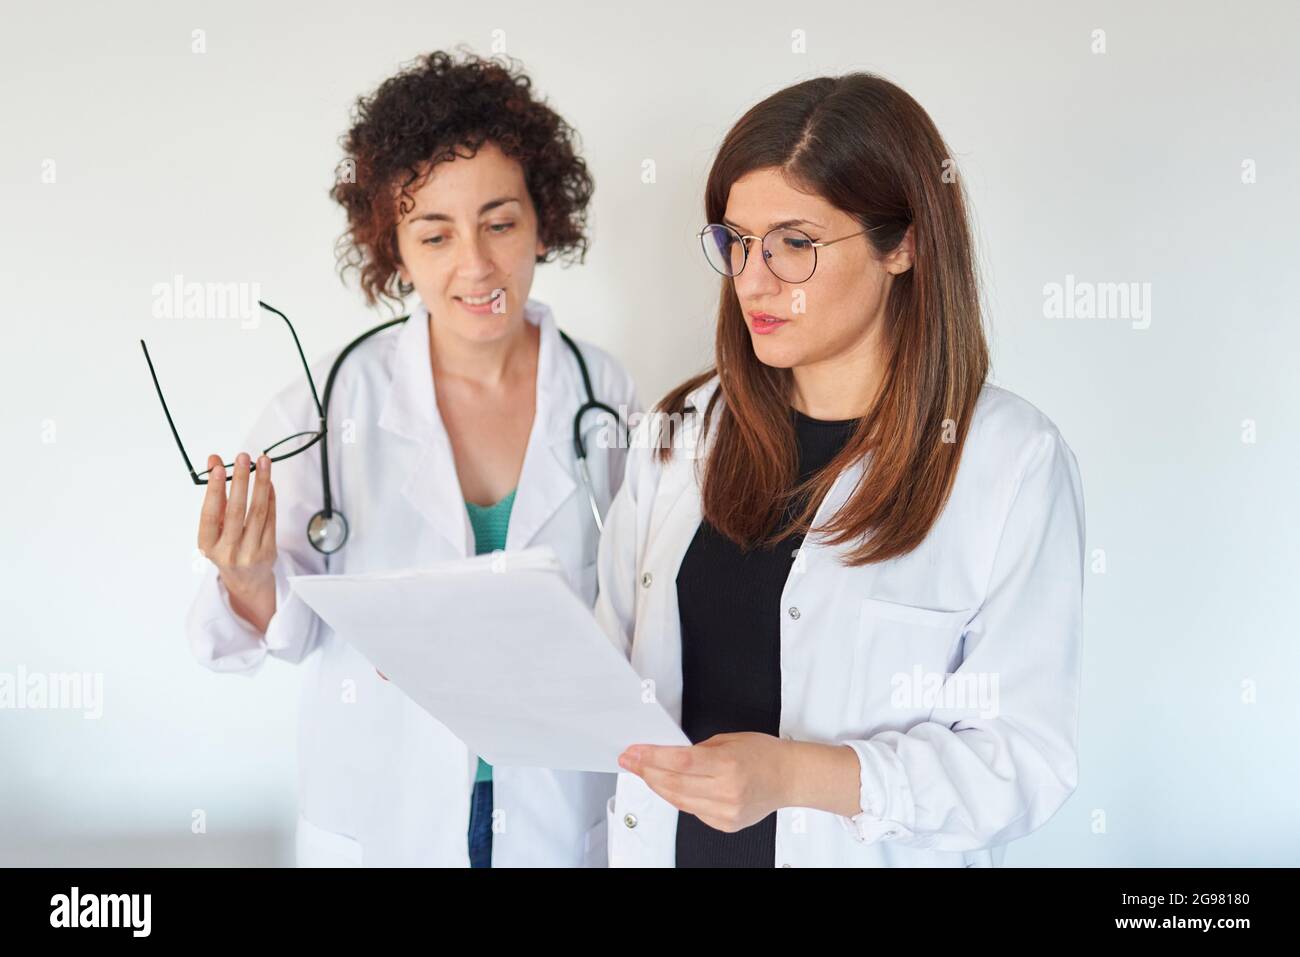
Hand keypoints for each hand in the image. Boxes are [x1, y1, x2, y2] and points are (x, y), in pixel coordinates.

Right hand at [198, 452, 276, 630]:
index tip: (219, 468)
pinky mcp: (269, 550)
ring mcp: (250, 552)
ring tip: (263, 461)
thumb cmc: (226, 548)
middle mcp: (228, 551)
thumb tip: (214, 463)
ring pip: (258, 512)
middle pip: (236, 511)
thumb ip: (215, 497)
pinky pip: (271, 518)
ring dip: (261, 483)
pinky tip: (269, 481)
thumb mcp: (213, 530)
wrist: (246, 582)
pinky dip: (270, 497)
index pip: (210, 515)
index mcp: (208, 545)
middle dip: (240, 481)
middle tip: (243, 457)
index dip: (214, 491)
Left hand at [617, 732, 794, 832]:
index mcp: (727, 765)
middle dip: (646, 771)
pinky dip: (678, 798)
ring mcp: (726, 811)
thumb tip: (668, 756)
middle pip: (673, 784)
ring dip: (657, 786)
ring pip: (679, 801)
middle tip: (630, 761)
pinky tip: (670, 786)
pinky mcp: (726, 824)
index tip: (634, 752)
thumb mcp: (728, 740)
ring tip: (644, 773)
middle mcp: (727, 791)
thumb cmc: (764, 755)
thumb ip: (697, 750)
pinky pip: (692, 811)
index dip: (651, 757)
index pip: (679, 761)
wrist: (789, 777)